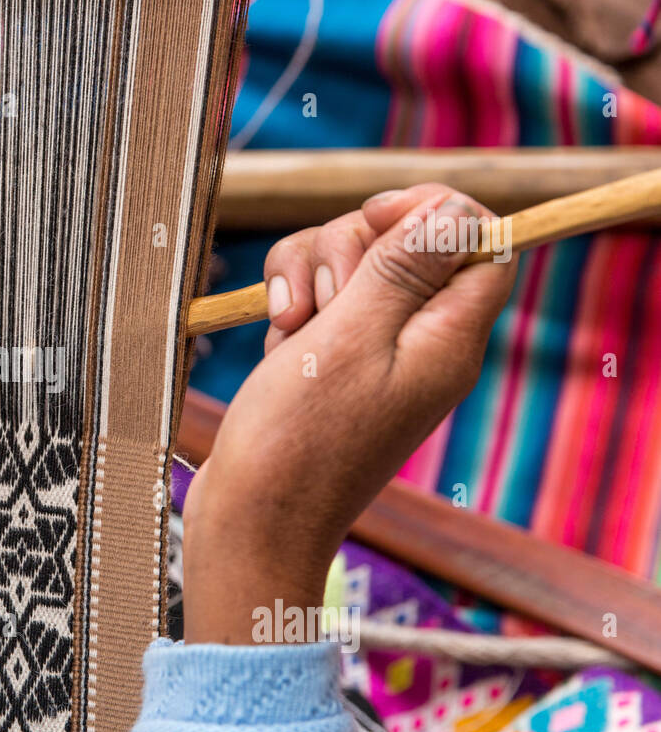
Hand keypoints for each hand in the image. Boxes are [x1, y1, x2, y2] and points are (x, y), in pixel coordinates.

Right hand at [181, 185, 516, 644]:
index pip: (481, 242)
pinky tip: (275, 346)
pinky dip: (291, 307)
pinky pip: (319, 302)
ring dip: (308, 277)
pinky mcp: (331, 364)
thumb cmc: (297, 439)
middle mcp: (420, 343)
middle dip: (347, 246)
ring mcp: (373, 354)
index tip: (375, 214)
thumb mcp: (349, 338)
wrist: (250, 521)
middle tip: (322, 298)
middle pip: (404, 243)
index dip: (433, 211)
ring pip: (351, 265)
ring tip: (288, 328)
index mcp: (447, 339)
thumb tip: (455, 210)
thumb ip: (403, 268)